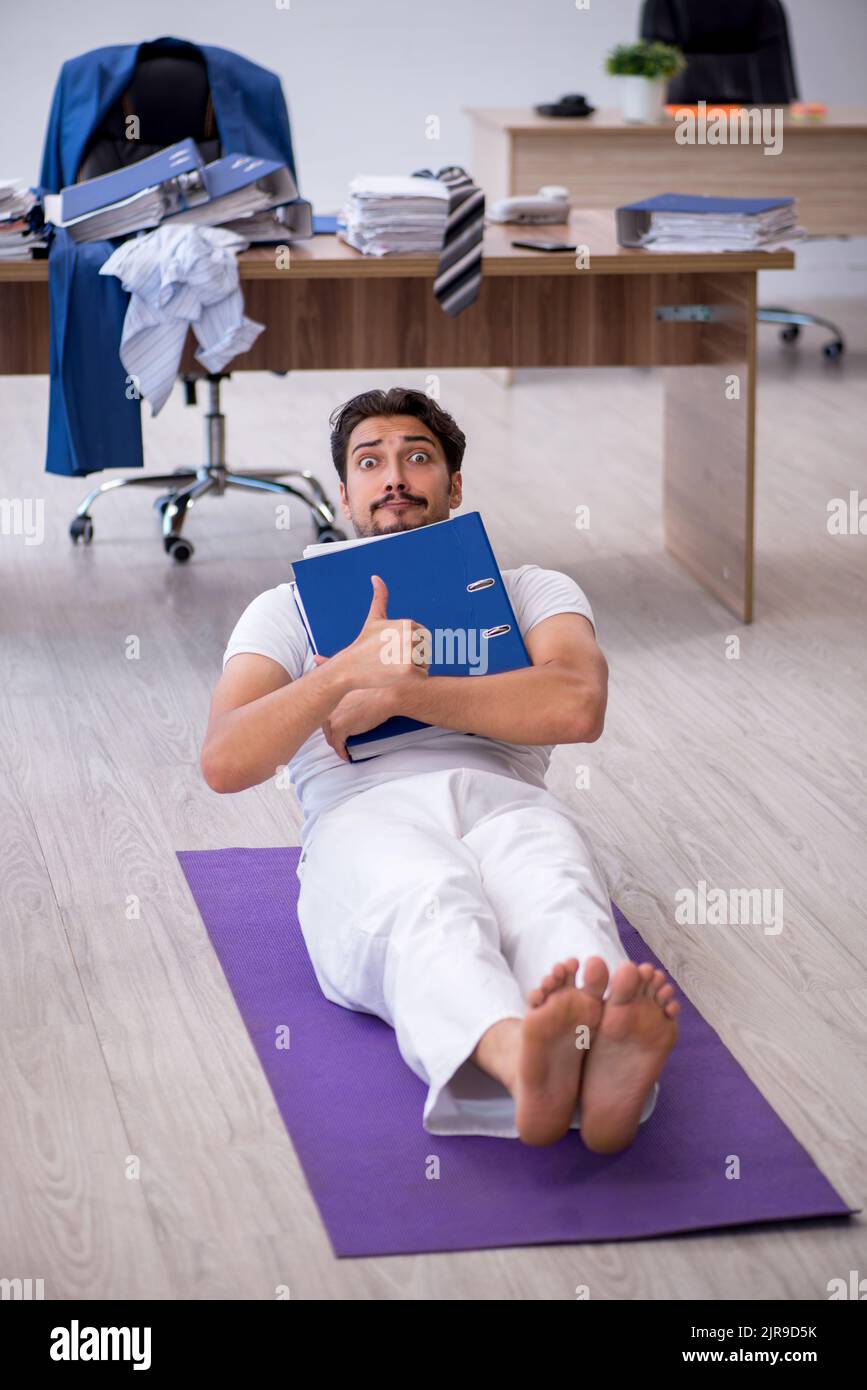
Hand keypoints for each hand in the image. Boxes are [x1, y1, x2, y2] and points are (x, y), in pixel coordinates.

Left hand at [313, 659, 396, 760]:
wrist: (387, 691)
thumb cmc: (373, 681)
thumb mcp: (347, 670)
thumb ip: (328, 663)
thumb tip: (315, 658)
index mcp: (326, 694)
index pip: (321, 711)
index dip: (328, 718)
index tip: (336, 723)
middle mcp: (325, 706)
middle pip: (325, 725)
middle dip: (331, 732)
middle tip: (342, 736)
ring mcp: (331, 718)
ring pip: (330, 736)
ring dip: (337, 742)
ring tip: (345, 745)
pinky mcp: (341, 729)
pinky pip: (338, 746)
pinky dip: (342, 752)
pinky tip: (347, 755)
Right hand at [341, 575, 430, 689]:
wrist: (349, 668)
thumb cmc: (363, 644)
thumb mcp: (374, 619)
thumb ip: (380, 598)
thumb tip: (375, 577)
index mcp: (408, 623)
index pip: (424, 638)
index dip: (409, 646)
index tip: (391, 647)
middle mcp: (411, 635)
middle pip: (426, 651)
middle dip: (412, 658)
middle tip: (391, 659)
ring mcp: (410, 652)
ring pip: (425, 664)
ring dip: (412, 669)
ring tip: (391, 666)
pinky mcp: (408, 670)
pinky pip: (423, 676)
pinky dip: (411, 679)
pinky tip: (394, 674)